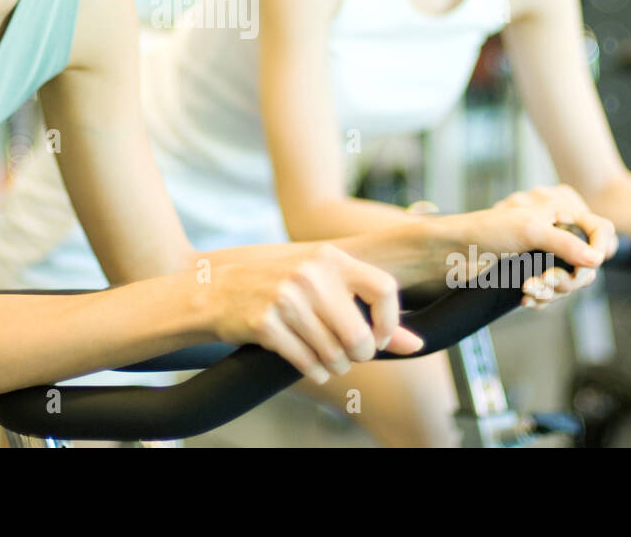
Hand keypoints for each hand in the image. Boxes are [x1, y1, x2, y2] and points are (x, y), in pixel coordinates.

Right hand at [206, 243, 423, 383]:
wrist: (215, 290)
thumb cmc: (278, 287)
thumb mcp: (323, 285)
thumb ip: (370, 311)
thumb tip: (416, 344)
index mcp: (329, 257)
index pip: (384, 288)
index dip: (389, 322)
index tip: (378, 337)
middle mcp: (310, 273)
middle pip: (361, 335)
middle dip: (358, 355)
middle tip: (348, 354)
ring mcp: (285, 297)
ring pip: (335, 355)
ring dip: (335, 366)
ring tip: (325, 358)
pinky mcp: (265, 323)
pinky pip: (308, 364)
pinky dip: (315, 372)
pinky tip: (310, 365)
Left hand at [436, 185, 614, 309]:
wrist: (454, 251)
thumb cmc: (487, 230)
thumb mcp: (529, 230)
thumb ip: (565, 243)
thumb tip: (596, 259)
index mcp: (561, 211)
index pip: (600, 229)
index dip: (600, 248)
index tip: (589, 265)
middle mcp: (557, 232)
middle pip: (587, 263)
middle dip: (568, 278)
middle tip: (546, 280)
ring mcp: (546, 254)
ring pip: (569, 281)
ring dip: (551, 291)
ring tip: (528, 289)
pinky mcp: (534, 272)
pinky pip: (551, 292)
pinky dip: (541, 298)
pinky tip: (525, 299)